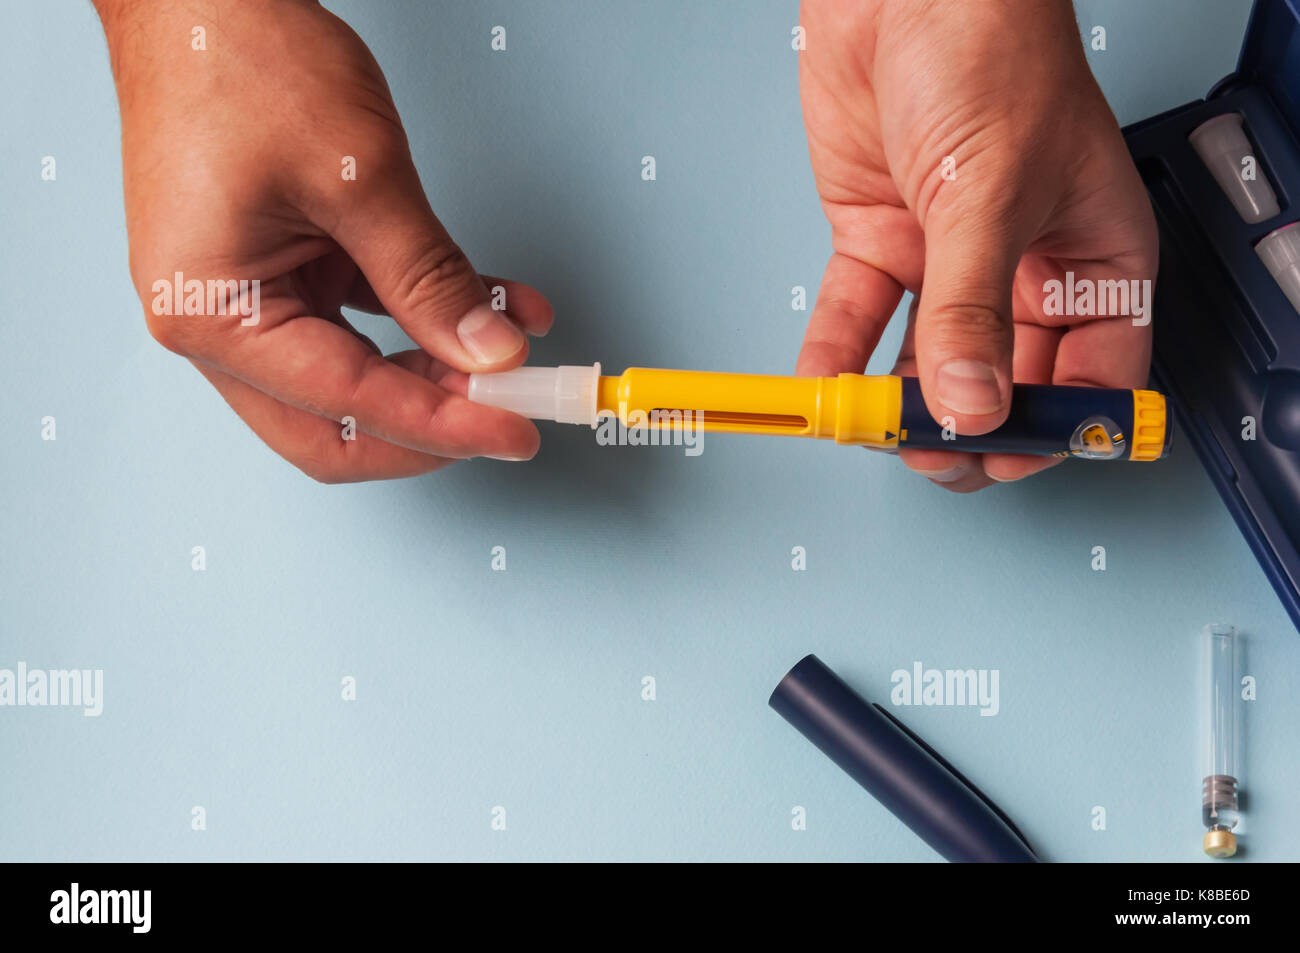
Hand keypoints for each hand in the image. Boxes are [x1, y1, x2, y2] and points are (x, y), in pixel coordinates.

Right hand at [95, 0, 550, 481]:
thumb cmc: (240, 61)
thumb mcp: (360, 179)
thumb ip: (429, 280)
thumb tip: (489, 356)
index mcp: (211, 314)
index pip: (349, 403)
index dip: (444, 426)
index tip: (515, 432)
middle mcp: (215, 324)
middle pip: (338, 422)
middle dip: (431, 423)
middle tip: (511, 412)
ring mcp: (245, 301)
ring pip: (355, 381)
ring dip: (436, 374)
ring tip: (512, 357)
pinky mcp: (279, 272)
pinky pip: (360, 322)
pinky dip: (423, 321)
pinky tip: (491, 309)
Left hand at [797, 0, 1156, 490]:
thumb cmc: (989, 51)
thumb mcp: (991, 194)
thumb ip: (972, 311)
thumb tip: (972, 406)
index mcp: (1091, 260)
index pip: (1088, 377)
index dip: (1050, 428)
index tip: (1003, 457)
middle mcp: (1022, 272)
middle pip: (1001, 384)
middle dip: (964, 427)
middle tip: (928, 452)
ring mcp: (948, 263)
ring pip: (926, 364)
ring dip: (896, 404)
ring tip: (870, 427)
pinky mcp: (882, 243)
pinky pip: (859, 319)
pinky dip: (838, 355)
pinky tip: (825, 385)